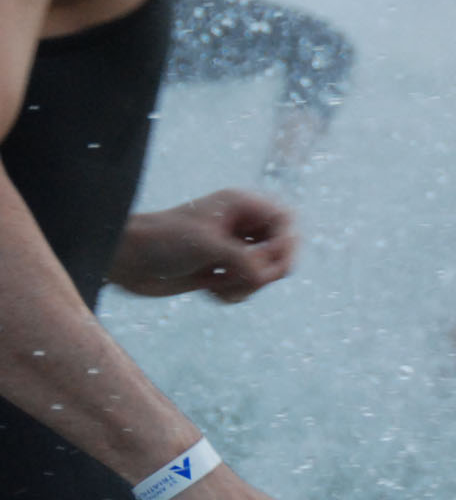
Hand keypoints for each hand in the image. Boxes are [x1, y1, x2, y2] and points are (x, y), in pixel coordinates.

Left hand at [110, 189, 297, 303]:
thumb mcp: (207, 246)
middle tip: (248, 280)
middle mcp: (240, 226)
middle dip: (266, 270)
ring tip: (219, 284)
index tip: (276, 266)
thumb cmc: (161, 240)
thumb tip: (267, 276)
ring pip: (264, 273)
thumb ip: (244, 260)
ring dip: (246, 285)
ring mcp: (232, 249)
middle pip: (280, 250)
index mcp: (241, 206)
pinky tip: (208, 288)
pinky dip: (233, 293)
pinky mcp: (221, 270)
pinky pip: (246, 287)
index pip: (284, 221)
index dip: (287, 243)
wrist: (124, 259)